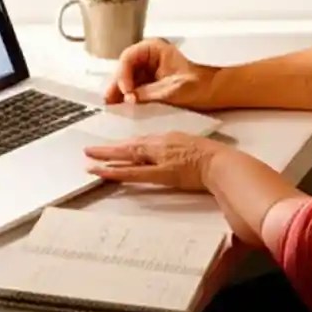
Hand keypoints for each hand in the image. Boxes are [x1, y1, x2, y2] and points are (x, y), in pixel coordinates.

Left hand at [83, 131, 230, 190]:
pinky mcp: (161, 172)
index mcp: (168, 139)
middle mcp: (160, 145)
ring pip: (127, 156)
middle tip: (89, 150)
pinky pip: (133, 172)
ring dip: (106, 158)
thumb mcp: (193, 148)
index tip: (113, 148)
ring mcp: (159, 157)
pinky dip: (116, 171)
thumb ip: (179, 151)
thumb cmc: (214, 158)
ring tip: (89, 160)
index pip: (142, 142)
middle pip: (130, 146)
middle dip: (109, 149)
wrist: (222, 163)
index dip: (125, 145)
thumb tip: (173, 157)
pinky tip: (103, 172)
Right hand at [104, 38, 218, 109]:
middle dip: (117, 85)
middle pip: (123, 70)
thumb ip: (149, 92)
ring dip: (119, 93)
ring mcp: (146, 71)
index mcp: (153, 49)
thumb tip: (129, 99)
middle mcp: (146, 58)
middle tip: (111, 101)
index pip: (129, 58)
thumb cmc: (199, 85)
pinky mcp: (147, 85)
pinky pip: (132, 90)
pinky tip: (121, 108)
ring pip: (125, 81)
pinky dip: (127, 99)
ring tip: (112, 107)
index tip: (126, 90)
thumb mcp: (173, 88)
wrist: (212, 93)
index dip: (123, 74)